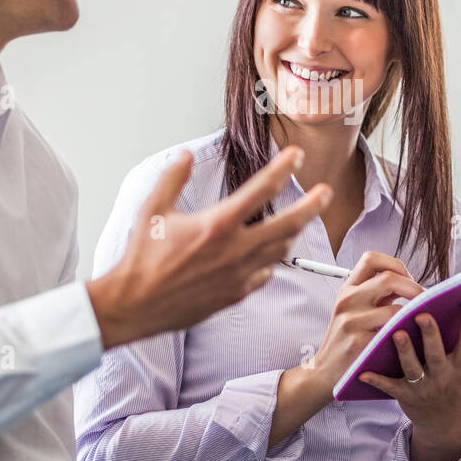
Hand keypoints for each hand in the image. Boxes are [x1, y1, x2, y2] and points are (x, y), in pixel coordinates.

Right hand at [86, 146, 331, 348]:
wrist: (134, 304)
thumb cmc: (141, 259)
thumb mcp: (152, 209)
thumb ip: (172, 178)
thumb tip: (184, 155)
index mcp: (217, 224)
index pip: (261, 190)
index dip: (283, 169)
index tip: (297, 156)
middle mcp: (234, 250)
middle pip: (287, 225)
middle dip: (311, 207)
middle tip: (326, 193)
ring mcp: (237, 275)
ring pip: (279, 251)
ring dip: (292, 234)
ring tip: (299, 222)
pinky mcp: (234, 294)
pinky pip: (263, 275)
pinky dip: (269, 262)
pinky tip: (268, 256)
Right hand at [305, 251, 425, 390]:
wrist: (325, 370)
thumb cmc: (347, 339)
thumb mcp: (355, 309)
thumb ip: (378, 295)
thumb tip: (411, 284)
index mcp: (348, 288)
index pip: (371, 259)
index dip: (395, 264)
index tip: (408, 278)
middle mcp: (348, 300)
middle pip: (388, 278)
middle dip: (414, 288)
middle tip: (425, 300)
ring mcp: (352, 321)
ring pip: (395, 309)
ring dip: (414, 314)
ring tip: (420, 320)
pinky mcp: (359, 343)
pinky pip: (392, 333)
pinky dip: (405, 333)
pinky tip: (409, 337)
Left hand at [360, 300, 460, 460]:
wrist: (446, 425)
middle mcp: (444, 376)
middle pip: (437, 354)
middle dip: (431, 336)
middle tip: (422, 313)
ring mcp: (424, 387)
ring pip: (412, 368)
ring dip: (403, 352)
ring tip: (395, 332)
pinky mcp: (404, 396)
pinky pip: (390, 387)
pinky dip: (376, 380)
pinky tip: (363, 371)